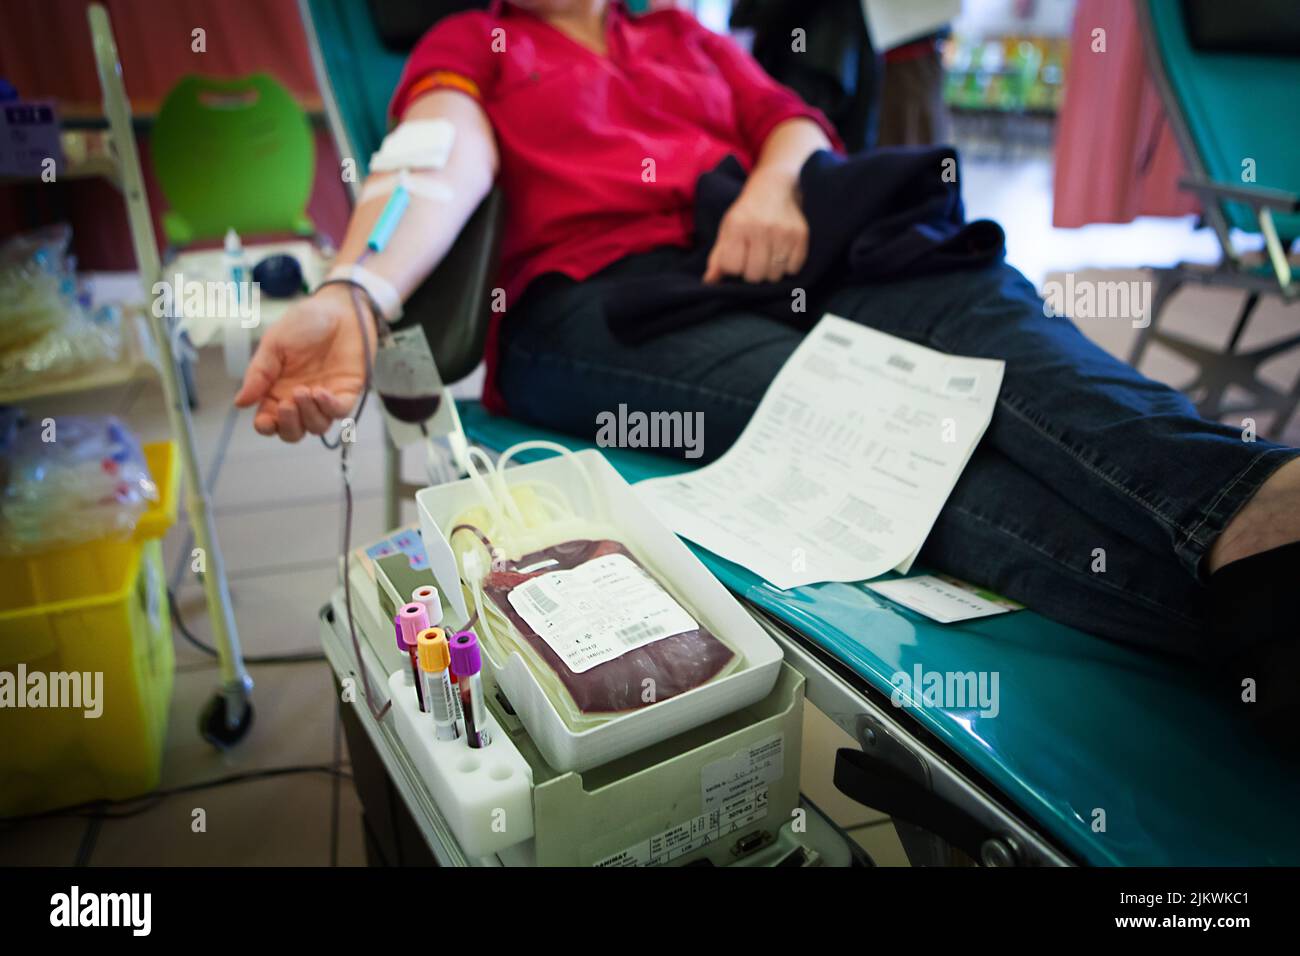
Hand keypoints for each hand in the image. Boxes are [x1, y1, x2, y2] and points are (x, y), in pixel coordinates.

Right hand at [234, 285, 377, 441]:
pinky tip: (321, 392)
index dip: (266, 427)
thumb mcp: (274, 344)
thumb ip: (258, 374)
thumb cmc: (305, 322)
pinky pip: (339, 412)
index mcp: (277, 389)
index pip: (270, 421)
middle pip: (293, 432)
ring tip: (305, 390)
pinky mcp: (347, 391)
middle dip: (288, 426)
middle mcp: (301, 399)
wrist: (339, 307)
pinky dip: (329, 407)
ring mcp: (325, 397)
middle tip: (287, 404)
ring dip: (309, 415)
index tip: (265, 419)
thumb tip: (240, 402)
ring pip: (316, 427)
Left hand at [703, 169, 808, 283]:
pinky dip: (787, 267)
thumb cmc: (747, 214)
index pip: (732, 267)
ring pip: (774, 275)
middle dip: (751, 273)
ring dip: (769, 271)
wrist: (775, 188)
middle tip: (753, 260)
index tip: (737, 258)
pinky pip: (793, 269)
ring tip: (768, 256)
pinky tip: (781, 253)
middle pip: (755, 276)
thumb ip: (718, 257)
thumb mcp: (727, 229)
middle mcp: (761, 228)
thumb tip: (710, 282)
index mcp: (738, 226)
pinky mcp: (801, 235)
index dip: (733, 267)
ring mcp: (783, 232)